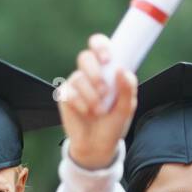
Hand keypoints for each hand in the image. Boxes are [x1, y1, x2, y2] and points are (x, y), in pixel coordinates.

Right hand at [56, 34, 137, 169]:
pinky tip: (87, 113)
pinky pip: (69, 92)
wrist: (98, 145)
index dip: (101, 46)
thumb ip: (128, 88)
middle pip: (85, 57)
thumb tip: (122, 70)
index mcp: (107, 70)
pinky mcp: (64, 96)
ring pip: (79, 78)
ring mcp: (75, 84)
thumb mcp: (127, 108)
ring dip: (91, 96)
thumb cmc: (114, 124)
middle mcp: (90, 73)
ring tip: (99, 111)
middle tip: (104, 90)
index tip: (107, 59)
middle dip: (94, 72)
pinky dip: (80, 104)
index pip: (100, 46)